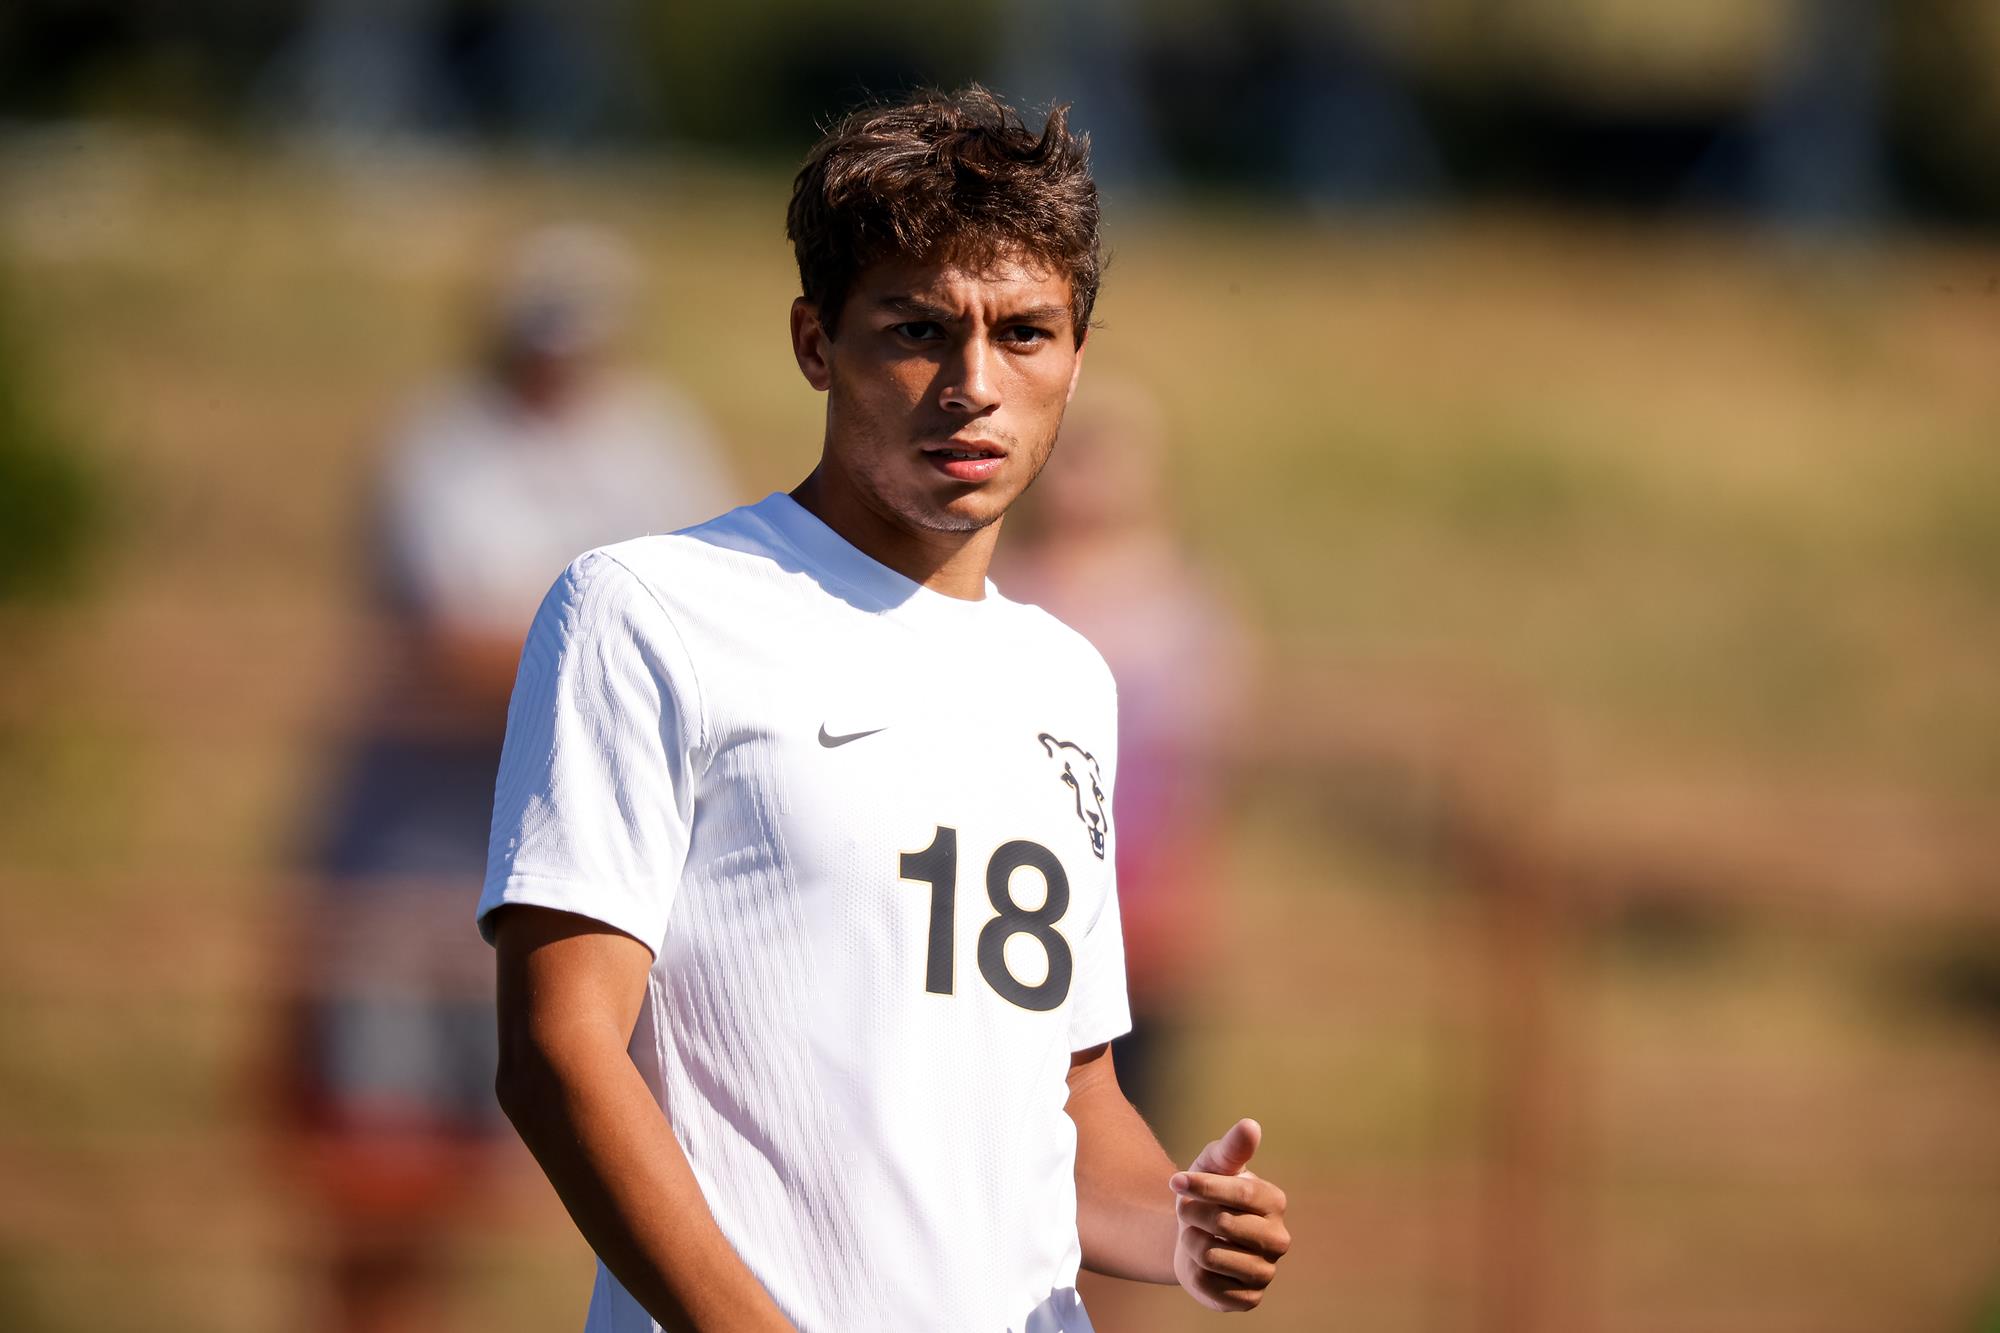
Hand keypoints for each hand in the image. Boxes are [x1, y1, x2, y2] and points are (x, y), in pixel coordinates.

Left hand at [1170, 1118, 1290, 1311]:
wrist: (1193, 1234)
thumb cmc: (1207, 1192)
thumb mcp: (1212, 1164)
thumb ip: (1231, 1148)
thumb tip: (1251, 1126)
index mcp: (1274, 1201)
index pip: (1239, 1193)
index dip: (1204, 1186)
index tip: (1175, 1180)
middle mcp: (1278, 1239)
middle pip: (1223, 1224)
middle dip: (1193, 1214)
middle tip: (1188, 1211)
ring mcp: (1266, 1272)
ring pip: (1210, 1256)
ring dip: (1190, 1242)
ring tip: (1196, 1235)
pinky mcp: (1248, 1299)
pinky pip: (1207, 1285)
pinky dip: (1193, 1270)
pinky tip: (1202, 1262)